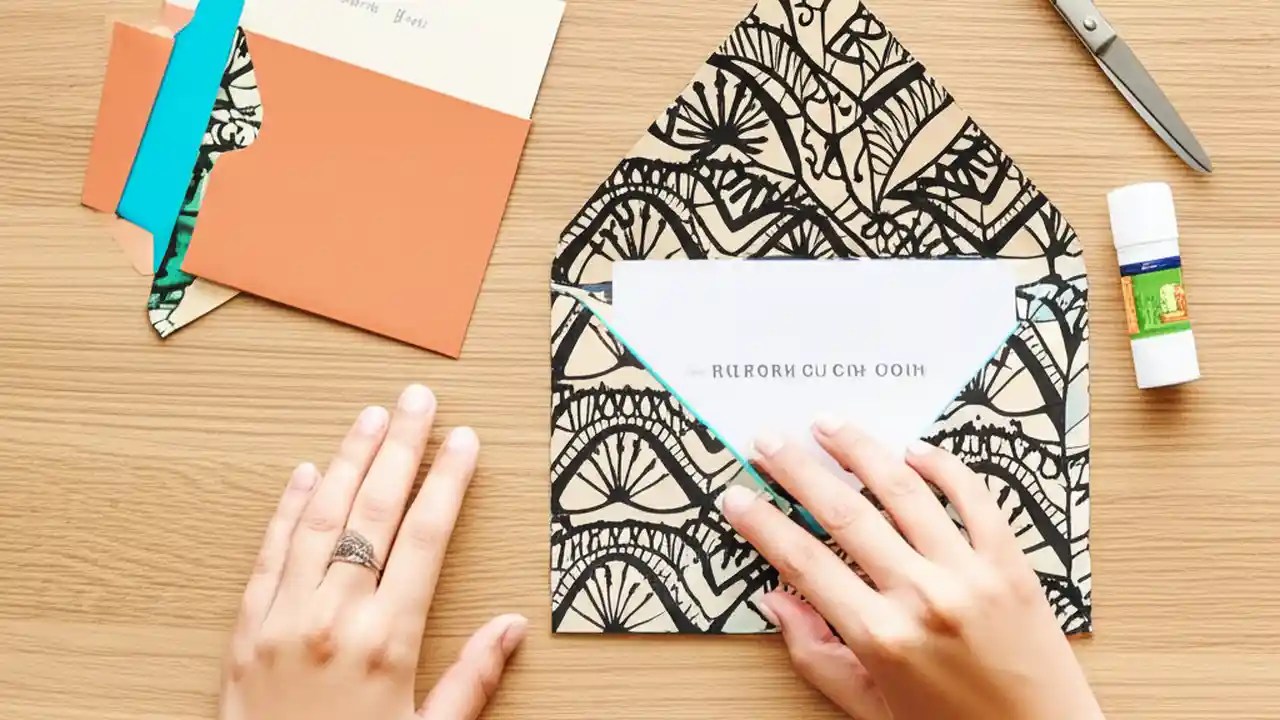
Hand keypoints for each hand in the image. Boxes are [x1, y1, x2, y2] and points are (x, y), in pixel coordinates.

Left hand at [220, 384, 525, 719]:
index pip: (426, 537)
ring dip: (347, 459)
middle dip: (402, 448)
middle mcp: (333, 617)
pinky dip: (287, 509)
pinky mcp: (245, 631)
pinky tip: (304, 473)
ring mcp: (283, 618)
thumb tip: (513, 625)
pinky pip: (269, 553)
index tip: (463, 442)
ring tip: (371, 417)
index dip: (448, 482)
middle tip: (419, 400)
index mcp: (387, 641)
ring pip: (320, 518)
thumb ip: (472, 679)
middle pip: (374, 510)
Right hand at [719, 419, 1102, 719]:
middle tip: (769, 442)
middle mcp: (923, 597)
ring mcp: (970, 575)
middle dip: (797, 470)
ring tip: (829, 425)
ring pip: (904, 491)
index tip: (738, 498)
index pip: (804, 562)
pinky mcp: (1011, 565)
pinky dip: (942, 466)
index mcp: (881, 637)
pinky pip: (974, 498)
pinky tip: (913, 449)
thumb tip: (777, 601)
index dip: (763, 524)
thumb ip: (818, 654)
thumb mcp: (871, 706)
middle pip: (844, 513)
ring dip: (860, 450)